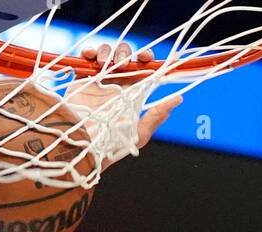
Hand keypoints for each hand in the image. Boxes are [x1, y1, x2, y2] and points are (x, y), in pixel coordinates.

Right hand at [66, 43, 181, 169]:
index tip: (145, 57)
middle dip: (125, 52)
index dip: (145, 57)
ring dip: (108, 51)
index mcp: (132, 92)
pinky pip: (86, 58)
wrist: (86, 149)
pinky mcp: (82, 79)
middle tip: (122, 64)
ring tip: (105, 64)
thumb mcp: (139, 134)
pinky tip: (90, 57)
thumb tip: (179, 98)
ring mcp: (99, 80)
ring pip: (106, 53)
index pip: (142, 67)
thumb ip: (157, 116)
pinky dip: (89, 52)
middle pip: (124, 55)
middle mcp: (117, 83)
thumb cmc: (114, 147)